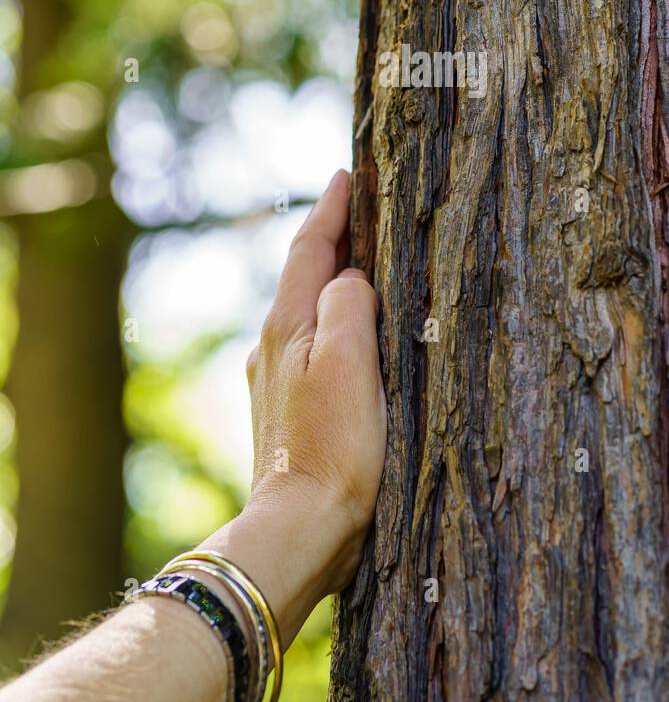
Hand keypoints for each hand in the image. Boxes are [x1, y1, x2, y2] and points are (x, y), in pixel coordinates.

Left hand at [243, 169, 385, 600]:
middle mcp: (272, 347)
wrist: (300, 528)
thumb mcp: (349, 364)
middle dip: (332, 240)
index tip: (345, 174)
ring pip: (306, 312)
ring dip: (331, 282)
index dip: (331, 209)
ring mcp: (275, 382)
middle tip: (362, 209)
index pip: (309, 248)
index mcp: (287, 327)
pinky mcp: (287, 413)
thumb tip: (350, 278)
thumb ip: (347, 305)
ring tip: (363, 265)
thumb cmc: (335, 448)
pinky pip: (312, 347)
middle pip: (303, 276)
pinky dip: (332, 324)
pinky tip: (352, 337)